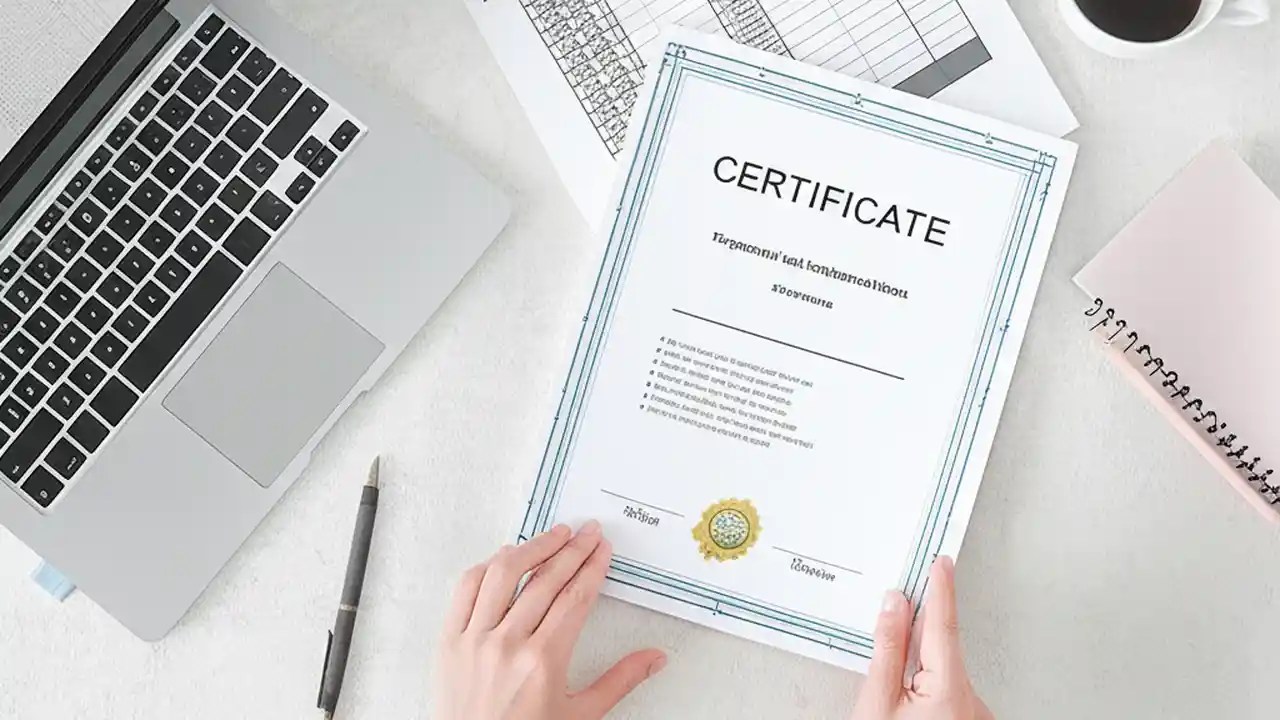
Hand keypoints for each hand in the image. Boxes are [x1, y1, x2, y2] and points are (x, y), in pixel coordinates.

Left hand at [435, 521, 666, 719]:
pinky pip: (466, 588)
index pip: (575, 597)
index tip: (602, 549)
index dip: (592, 567)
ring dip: (532, 547)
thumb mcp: (580, 716)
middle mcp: (507, 645)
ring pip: (504, 574)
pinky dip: (487, 566)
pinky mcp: (448, 640)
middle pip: (545, 579)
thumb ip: (619, 681)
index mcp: (543, 662)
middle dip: (572, 550)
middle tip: (587, 532)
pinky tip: (506, 557)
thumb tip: (656, 657)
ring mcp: (473, 639)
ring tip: (553, 535)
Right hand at [851, 556, 992, 719]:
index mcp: (950, 692)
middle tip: (893, 616)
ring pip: (944, 671)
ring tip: (894, 693)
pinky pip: (948, 690)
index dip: (941, 591)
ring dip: (920, 667)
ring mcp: (973, 714)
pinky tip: (909, 700)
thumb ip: (887, 651)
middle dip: (916, 635)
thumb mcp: (877, 702)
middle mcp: (971, 702)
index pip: (943, 626)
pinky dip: (928, 684)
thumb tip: (894, 607)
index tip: (942, 564)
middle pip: (941, 650)